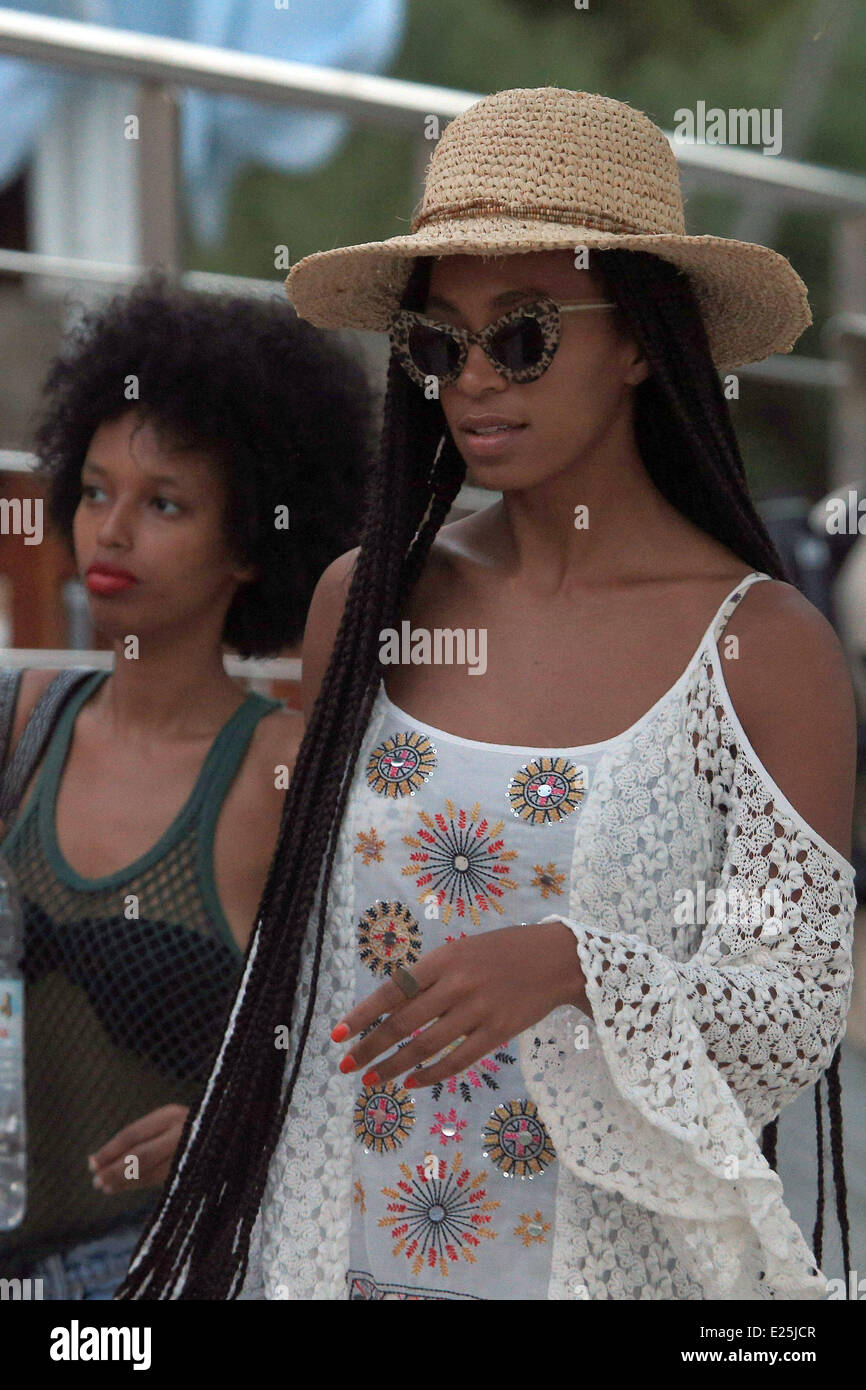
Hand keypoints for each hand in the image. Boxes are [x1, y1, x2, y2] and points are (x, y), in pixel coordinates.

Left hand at [87, 1104, 189, 1193]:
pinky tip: (122, 1187)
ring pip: (149, 1172)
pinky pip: (160, 1180)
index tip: (91, 1163)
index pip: (133, 1135)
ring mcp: (189, 1154)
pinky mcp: (194, 1171)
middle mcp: (181, 1134)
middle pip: (140, 1156)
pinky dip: (138, 1185)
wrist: (231, 1132)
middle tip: (96, 1181)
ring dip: (124, 1182)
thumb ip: (144, 1135)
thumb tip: (103, 1158)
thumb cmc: (193, 1123)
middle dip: (115, 1171)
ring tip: (104, 1186)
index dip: (110, 1151)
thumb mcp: (169, 1119)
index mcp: (172, 1115)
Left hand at [332, 920, 587, 1088]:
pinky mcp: (498, 1033)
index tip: (338, 1034)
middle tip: (347, 1066)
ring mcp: (477, 1011)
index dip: (362, 1015)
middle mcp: (456, 984)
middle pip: (402, 1024)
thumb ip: (430, 976)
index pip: (392, 990)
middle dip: (369, 1048)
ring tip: (372, 1079)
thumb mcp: (462, 951)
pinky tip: (412, 1083)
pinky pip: (457, 1060)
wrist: (556, 958)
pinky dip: (431, 1075)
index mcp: (443, 959)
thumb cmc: (502, 952)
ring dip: (394, 1067)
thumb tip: (390, 1007)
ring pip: (425, 1047)